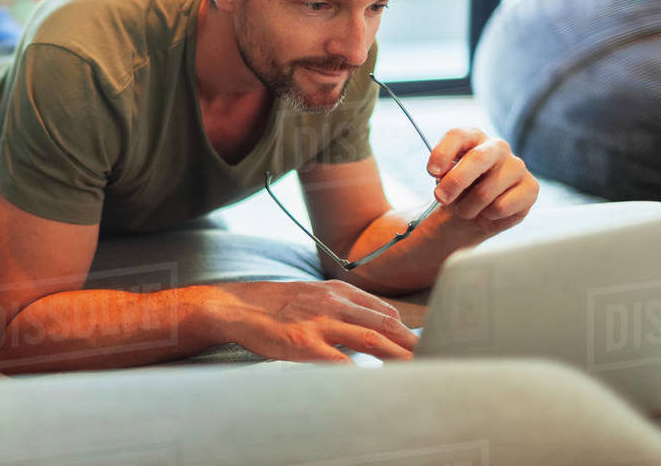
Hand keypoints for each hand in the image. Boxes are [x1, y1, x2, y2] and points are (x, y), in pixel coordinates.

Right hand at [203, 279, 417, 362]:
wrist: (236, 307)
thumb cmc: (275, 305)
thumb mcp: (311, 295)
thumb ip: (343, 306)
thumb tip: (379, 322)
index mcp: (336, 291)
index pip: (383, 311)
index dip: (407, 331)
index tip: (424, 347)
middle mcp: (331, 303)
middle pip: (384, 324)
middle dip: (413, 343)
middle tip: (439, 359)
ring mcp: (318, 322)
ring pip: (370, 339)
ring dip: (398, 356)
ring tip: (420, 371)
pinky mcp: (303, 343)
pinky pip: (339, 360)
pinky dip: (360, 372)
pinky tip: (375, 383)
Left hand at [428, 127, 539, 235]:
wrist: (474, 212)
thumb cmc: (457, 189)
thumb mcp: (442, 179)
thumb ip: (442, 174)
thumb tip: (444, 176)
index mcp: (473, 137)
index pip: (458, 135)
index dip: (443, 153)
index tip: (432, 172)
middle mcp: (497, 147)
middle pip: (478, 158)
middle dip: (455, 182)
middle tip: (440, 198)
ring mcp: (517, 166)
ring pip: (486, 192)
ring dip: (467, 208)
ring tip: (466, 210)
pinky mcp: (531, 188)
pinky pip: (501, 207)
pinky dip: (487, 216)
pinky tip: (487, 213)